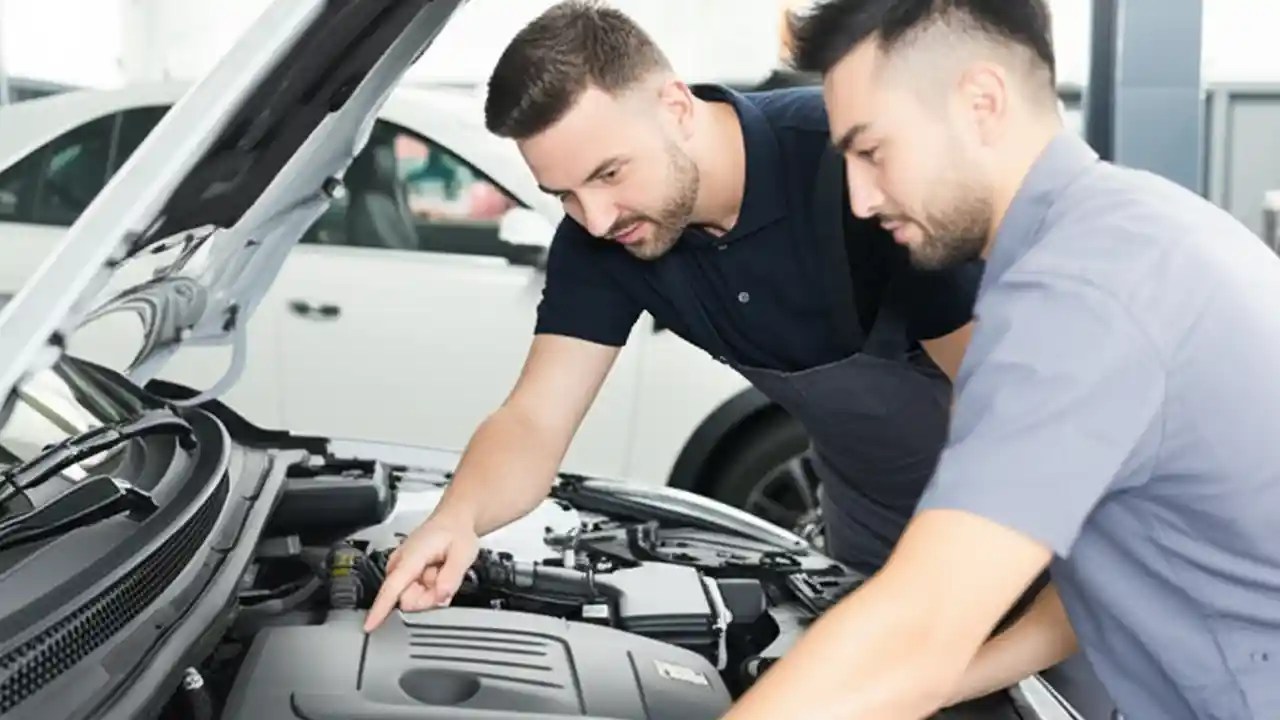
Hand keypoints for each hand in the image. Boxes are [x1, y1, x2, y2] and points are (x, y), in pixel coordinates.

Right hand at [363, 514, 479, 631]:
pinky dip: (428, 588)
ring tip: (439, 572)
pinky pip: (414, 593)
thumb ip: (451, 577)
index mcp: (411, 556)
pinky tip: (435, 573)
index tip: (369, 625)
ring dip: (430, 591)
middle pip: (408, 601)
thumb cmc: (455, 532)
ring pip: (412, 599)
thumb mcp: (463, 553)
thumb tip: (440, 596)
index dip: (380, 609)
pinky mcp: (403, 574)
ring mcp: (400, 569)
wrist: (452, 521)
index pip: (392, 588)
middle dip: (429, 597)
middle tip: (444, 577)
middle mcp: (400, 563)